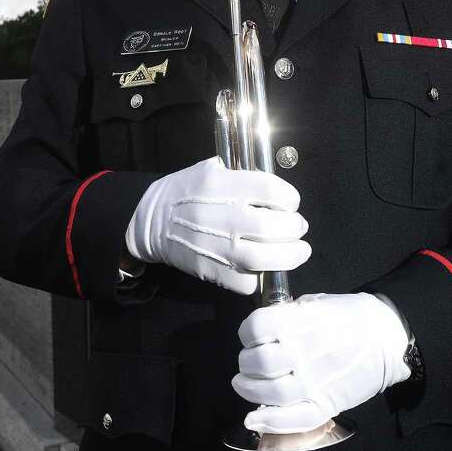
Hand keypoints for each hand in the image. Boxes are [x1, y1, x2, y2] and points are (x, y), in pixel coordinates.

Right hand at [125, 157, 310, 294]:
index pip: (271, 191)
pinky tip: (265, 266)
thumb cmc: (186, 191)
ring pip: (264, 258)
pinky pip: (247, 281)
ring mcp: (216, 247)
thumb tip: (277, 188)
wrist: (152, 222)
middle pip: (273, 226)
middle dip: (295, 227)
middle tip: (298, 227)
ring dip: (290, 256)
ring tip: (299, 251)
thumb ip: (243, 175)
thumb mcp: (211, 169)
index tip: (291, 203)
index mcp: (222, 184)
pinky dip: (261, 276)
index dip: (290, 198)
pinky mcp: (212, 272)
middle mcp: (221, 215)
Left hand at [232, 292, 411, 433]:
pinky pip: (296, 418)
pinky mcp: (328, 403)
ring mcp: (317, 380)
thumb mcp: (317, 302)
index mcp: (302, 321)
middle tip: (248, 363)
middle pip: (259, 362)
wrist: (388, 338)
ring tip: (245, 384)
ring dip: (250, 390)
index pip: (257, 327)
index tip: (250, 337)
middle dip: (246, 363)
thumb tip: (262, 329)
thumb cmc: (350, 317)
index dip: (246, 334)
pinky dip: (271, 421)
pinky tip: (255, 418)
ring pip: (271, 392)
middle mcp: (306, 350)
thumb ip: (289, 314)